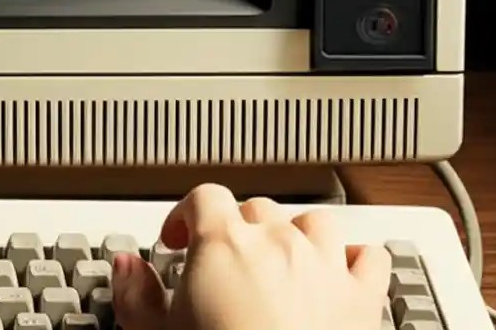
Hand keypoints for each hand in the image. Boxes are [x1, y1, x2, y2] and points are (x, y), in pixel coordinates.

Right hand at [112, 184, 390, 329]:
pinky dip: (356, 259)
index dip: (186, 214)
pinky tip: (341, 272)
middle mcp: (279, 243)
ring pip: (313, 223)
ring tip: (280, 261)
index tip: (179, 239)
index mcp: (224, 244)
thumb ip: (135, 295)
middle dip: (237, 229)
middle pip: (256, 208)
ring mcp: (325, 267)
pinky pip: (370, 257)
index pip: (203, 198)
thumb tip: (125, 267)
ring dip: (297, 235)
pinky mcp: (363, 298)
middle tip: (223, 264)